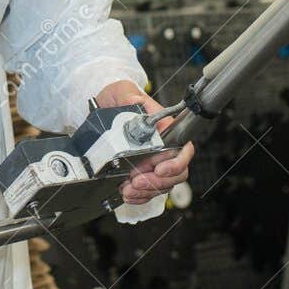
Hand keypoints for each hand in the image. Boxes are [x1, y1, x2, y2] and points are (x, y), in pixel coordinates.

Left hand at [93, 79, 195, 205]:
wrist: (105, 107)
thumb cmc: (119, 99)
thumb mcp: (122, 92)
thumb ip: (129, 97)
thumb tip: (135, 102)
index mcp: (164, 129)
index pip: (183, 149)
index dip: (175, 163)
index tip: (158, 168)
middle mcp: (163, 147)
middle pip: (176, 172)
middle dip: (157, 181)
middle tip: (137, 181)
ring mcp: (154, 161)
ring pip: (162, 184)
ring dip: (146, 190)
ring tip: (129, 189)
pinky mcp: (143, 172)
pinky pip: (149, 190)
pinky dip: (140, 196)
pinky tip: (128, 193)